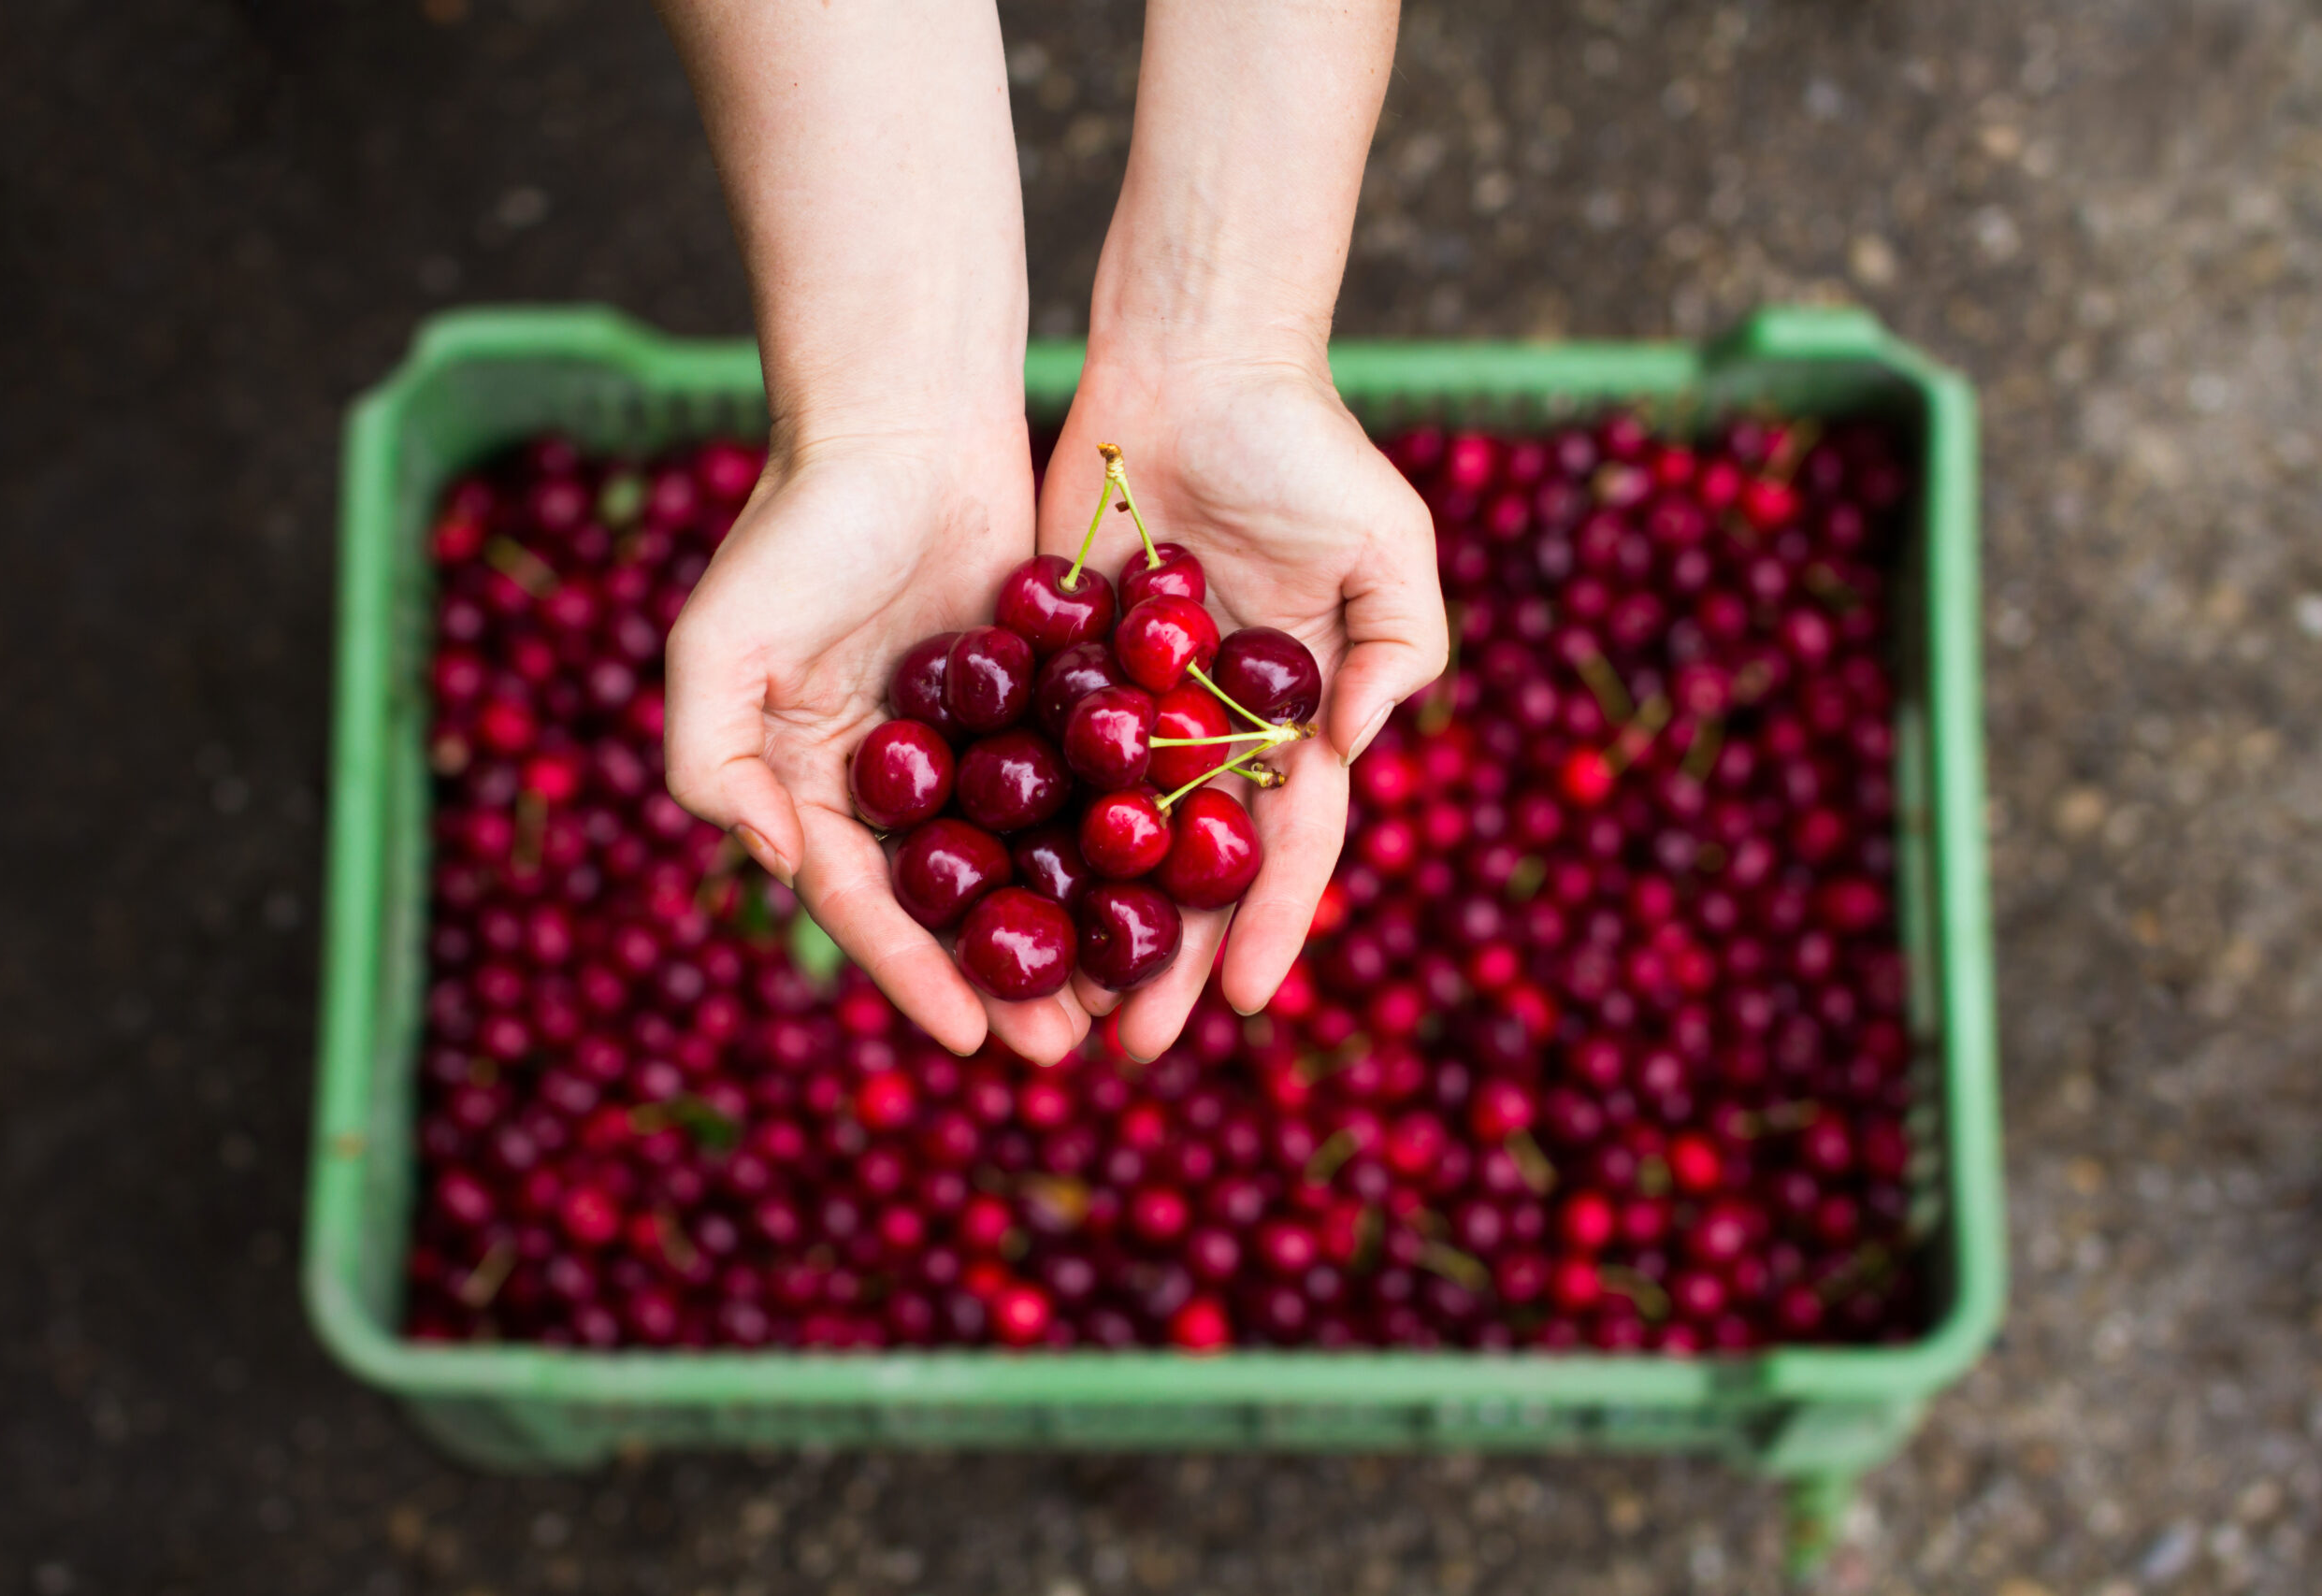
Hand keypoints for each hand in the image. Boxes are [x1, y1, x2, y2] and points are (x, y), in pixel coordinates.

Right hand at [666, 432, 1092, 1064]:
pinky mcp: (1041, 693)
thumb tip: (780, 864)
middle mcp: (892, 775)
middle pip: (953, 901)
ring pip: (1027, 855)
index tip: (972, 1037)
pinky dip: (1114, 835)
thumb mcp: (718, 643)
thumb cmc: (798, 524)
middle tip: (1064, 1046)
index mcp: (811, 780)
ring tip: (1122, 993)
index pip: (866, 901)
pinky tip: (1164, 888)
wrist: (902, 412)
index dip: (915, 974)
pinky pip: (1079, 780)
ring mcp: (970, 737)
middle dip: (1004, 975)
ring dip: (1069, 926)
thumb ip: (708, 760)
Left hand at [1037, 353, 1445, 1056]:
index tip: (1246, 1004)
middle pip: (1182, 871)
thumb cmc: (1305, 443)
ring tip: (1048, 1006)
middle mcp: (1203, 730)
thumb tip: (1351, 746)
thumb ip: (1394, 643)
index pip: (1283, 846)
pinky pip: (1027, 760)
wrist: (1192, 355)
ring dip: (1077, 924)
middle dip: (1163, 959)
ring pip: (1095, 839)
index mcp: (1287, 719)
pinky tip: (978, 900)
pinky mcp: (1049, 665)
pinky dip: (1008, 831)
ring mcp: (1123, 705)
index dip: (1269, 925)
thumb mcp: (1386, 539)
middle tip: (1126, 1046)